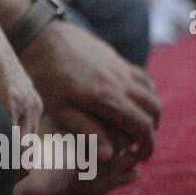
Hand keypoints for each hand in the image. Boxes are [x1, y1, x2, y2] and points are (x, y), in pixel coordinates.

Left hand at [21, 21, 160, 162]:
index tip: (144, 156)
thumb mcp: (60, 109)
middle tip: (143, 143)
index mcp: (108, 98)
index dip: (148, 145)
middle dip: (153, 129)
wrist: (42, 38)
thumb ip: (86, 131)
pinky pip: (142, 75)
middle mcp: (121, 82)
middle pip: (153, 109)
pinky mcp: (116, 57)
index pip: (142, 126)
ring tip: (140, 124)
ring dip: (151, 110)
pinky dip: (146, 90)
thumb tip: (110, 156)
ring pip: (151, 91)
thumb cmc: (46, 77)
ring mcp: (120, 67)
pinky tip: (133, 99)